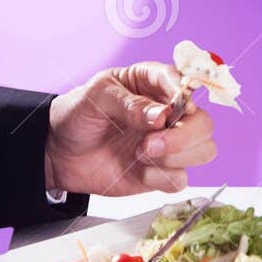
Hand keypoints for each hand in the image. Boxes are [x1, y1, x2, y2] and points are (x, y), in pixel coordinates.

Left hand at [44, 61, 216, 195]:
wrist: (57, 153)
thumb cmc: (77, 115)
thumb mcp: (96, 97)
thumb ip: (129, 104)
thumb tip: (162, 115)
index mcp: (153, 83)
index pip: (184, 83)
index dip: (184, 96)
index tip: (171, 109)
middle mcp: (168, 113)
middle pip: (203, 123)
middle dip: (184, 136)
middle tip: (152, 143)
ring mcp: (167, 144)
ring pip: (203, 150)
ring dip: (177, 156)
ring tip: (141, 154)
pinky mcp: (160, 171)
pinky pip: (180, 179)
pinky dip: (163, 178)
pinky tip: (139, 171)